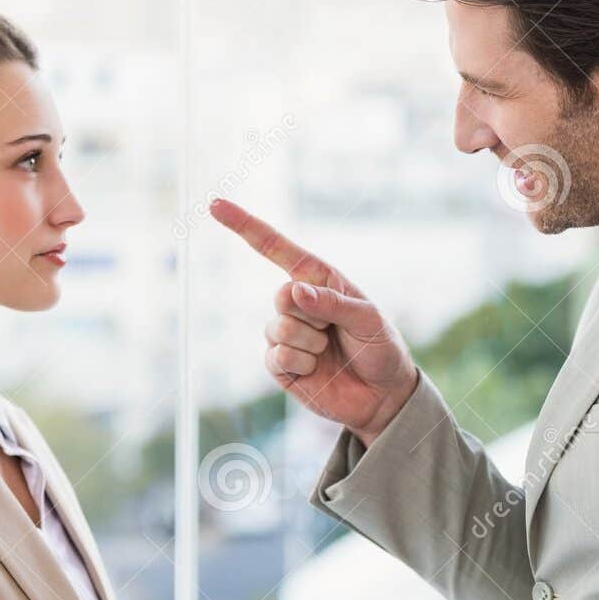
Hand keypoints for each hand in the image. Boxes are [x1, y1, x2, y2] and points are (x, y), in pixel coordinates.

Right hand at [209, 198, 418, 446]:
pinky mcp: (280, 364)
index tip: (216, 205)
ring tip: (330, 350)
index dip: (245, 226)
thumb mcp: (367, 318)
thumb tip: (293, 292)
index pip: (275, 248)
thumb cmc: (379, 346)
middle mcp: (296, 303)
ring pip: (279, 329)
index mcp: (317, 279)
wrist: (382, 395)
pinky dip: (302, 363)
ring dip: (311, 343)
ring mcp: (285, 333)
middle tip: (335, 330)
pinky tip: (317, 369)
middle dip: (310, 315)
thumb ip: (332, 303)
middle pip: (280, 297)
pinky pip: (277, 357)